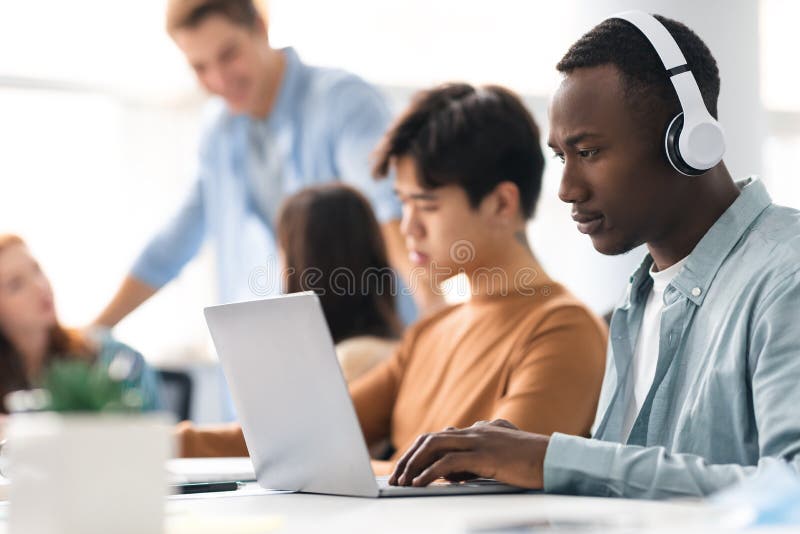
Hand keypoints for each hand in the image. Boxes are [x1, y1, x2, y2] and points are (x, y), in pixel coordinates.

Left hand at [389, 419, 549, 488]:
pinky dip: (429, 473)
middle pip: (431, 439)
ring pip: (434, 446)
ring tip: (402, 481)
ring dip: (414, 465)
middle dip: (410, 457)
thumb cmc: (535, 461)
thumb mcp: (503, 455)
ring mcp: (479, 440)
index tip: (407, 468)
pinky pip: (447, 463)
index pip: (441, 436)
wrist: (557, 459)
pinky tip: (419, 485)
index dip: (420, 452)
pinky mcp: (484, 455)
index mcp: (480, 430)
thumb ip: (478, 457)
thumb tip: (453, 472)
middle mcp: (476, 431)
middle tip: (397, 476)